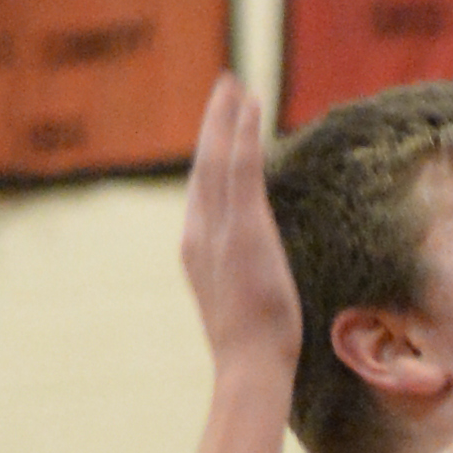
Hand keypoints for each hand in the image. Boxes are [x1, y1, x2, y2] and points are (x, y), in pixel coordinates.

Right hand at [181, 75, 300, 380]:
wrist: (249, 368)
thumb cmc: (254, 351)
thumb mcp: (243, 305)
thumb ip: (242, 279)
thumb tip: (255, 274)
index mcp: (196, 250)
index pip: (203, 191)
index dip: (210, 153)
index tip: (221, 126)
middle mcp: (200, 233)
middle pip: (204, 166)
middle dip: (213, 124)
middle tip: (225, 86)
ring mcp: (219, 229)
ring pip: (218, 158)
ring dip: (226, 116)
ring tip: (235, 84)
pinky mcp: (243, 228)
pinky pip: (241, 166)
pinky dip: (244, 131)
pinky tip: (251, 103)